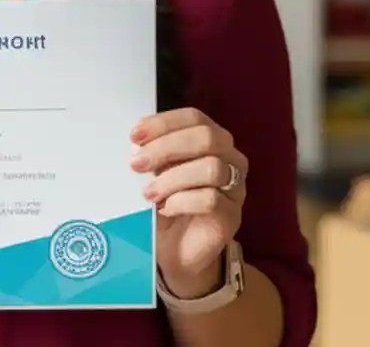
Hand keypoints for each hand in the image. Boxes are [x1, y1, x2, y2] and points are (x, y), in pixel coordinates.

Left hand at [130, 108, 246, 298]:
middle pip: (206, 138)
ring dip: (172, 178)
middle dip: (166, 147)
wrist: (174, 251)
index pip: (194, 118)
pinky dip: (182, 201)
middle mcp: (230, 159)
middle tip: (137, 164)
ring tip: (148, 194)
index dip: (164, 123)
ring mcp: (235, 188)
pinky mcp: (232, 216)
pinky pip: (211, 199)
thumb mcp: (154, 173)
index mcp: (210, 140)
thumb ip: (150, 154)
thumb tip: (134, 143)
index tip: (135, 136)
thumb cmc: (163, 204)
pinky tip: (165, 209)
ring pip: (211, 168)